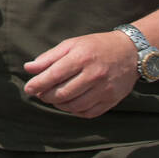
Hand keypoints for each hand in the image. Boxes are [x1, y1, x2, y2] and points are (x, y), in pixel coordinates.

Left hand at [23, 30, 139, 117]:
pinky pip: (88, 112)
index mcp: (82, 57)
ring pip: (74, 106)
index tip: (28, 88)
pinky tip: (70, 103)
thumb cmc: (96, 46)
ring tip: (54, 97)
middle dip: (46, 96)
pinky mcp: (112, 100)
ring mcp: (105, 89)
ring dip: (59, 104)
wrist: (130, 52)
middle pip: (63, 93)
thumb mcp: (71, 44)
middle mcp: (94, 74)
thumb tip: (29, 68)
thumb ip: (49, 57)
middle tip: (40, 93)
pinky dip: (74, 110)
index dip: (38, 84)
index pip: (54, 75)